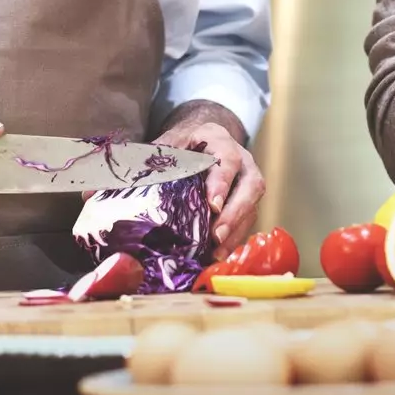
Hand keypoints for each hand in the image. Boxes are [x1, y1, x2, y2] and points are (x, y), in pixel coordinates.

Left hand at [154, 102, 262, 257]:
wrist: (203, 140)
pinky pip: (247, 222)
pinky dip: (233, 240)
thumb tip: (143, 175)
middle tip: (217, 235)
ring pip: (252, 207)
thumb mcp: (173, 142)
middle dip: (234, 213)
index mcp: (221, 142)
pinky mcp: (248, 203)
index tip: (213, 205)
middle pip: (251, 186)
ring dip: (235, 231)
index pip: (228, 161)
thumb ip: (162, 156)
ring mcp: (248, 183)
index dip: (222, 183)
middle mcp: (243, 162)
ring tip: (217, 252)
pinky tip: (218, 255)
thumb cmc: (186, 144)